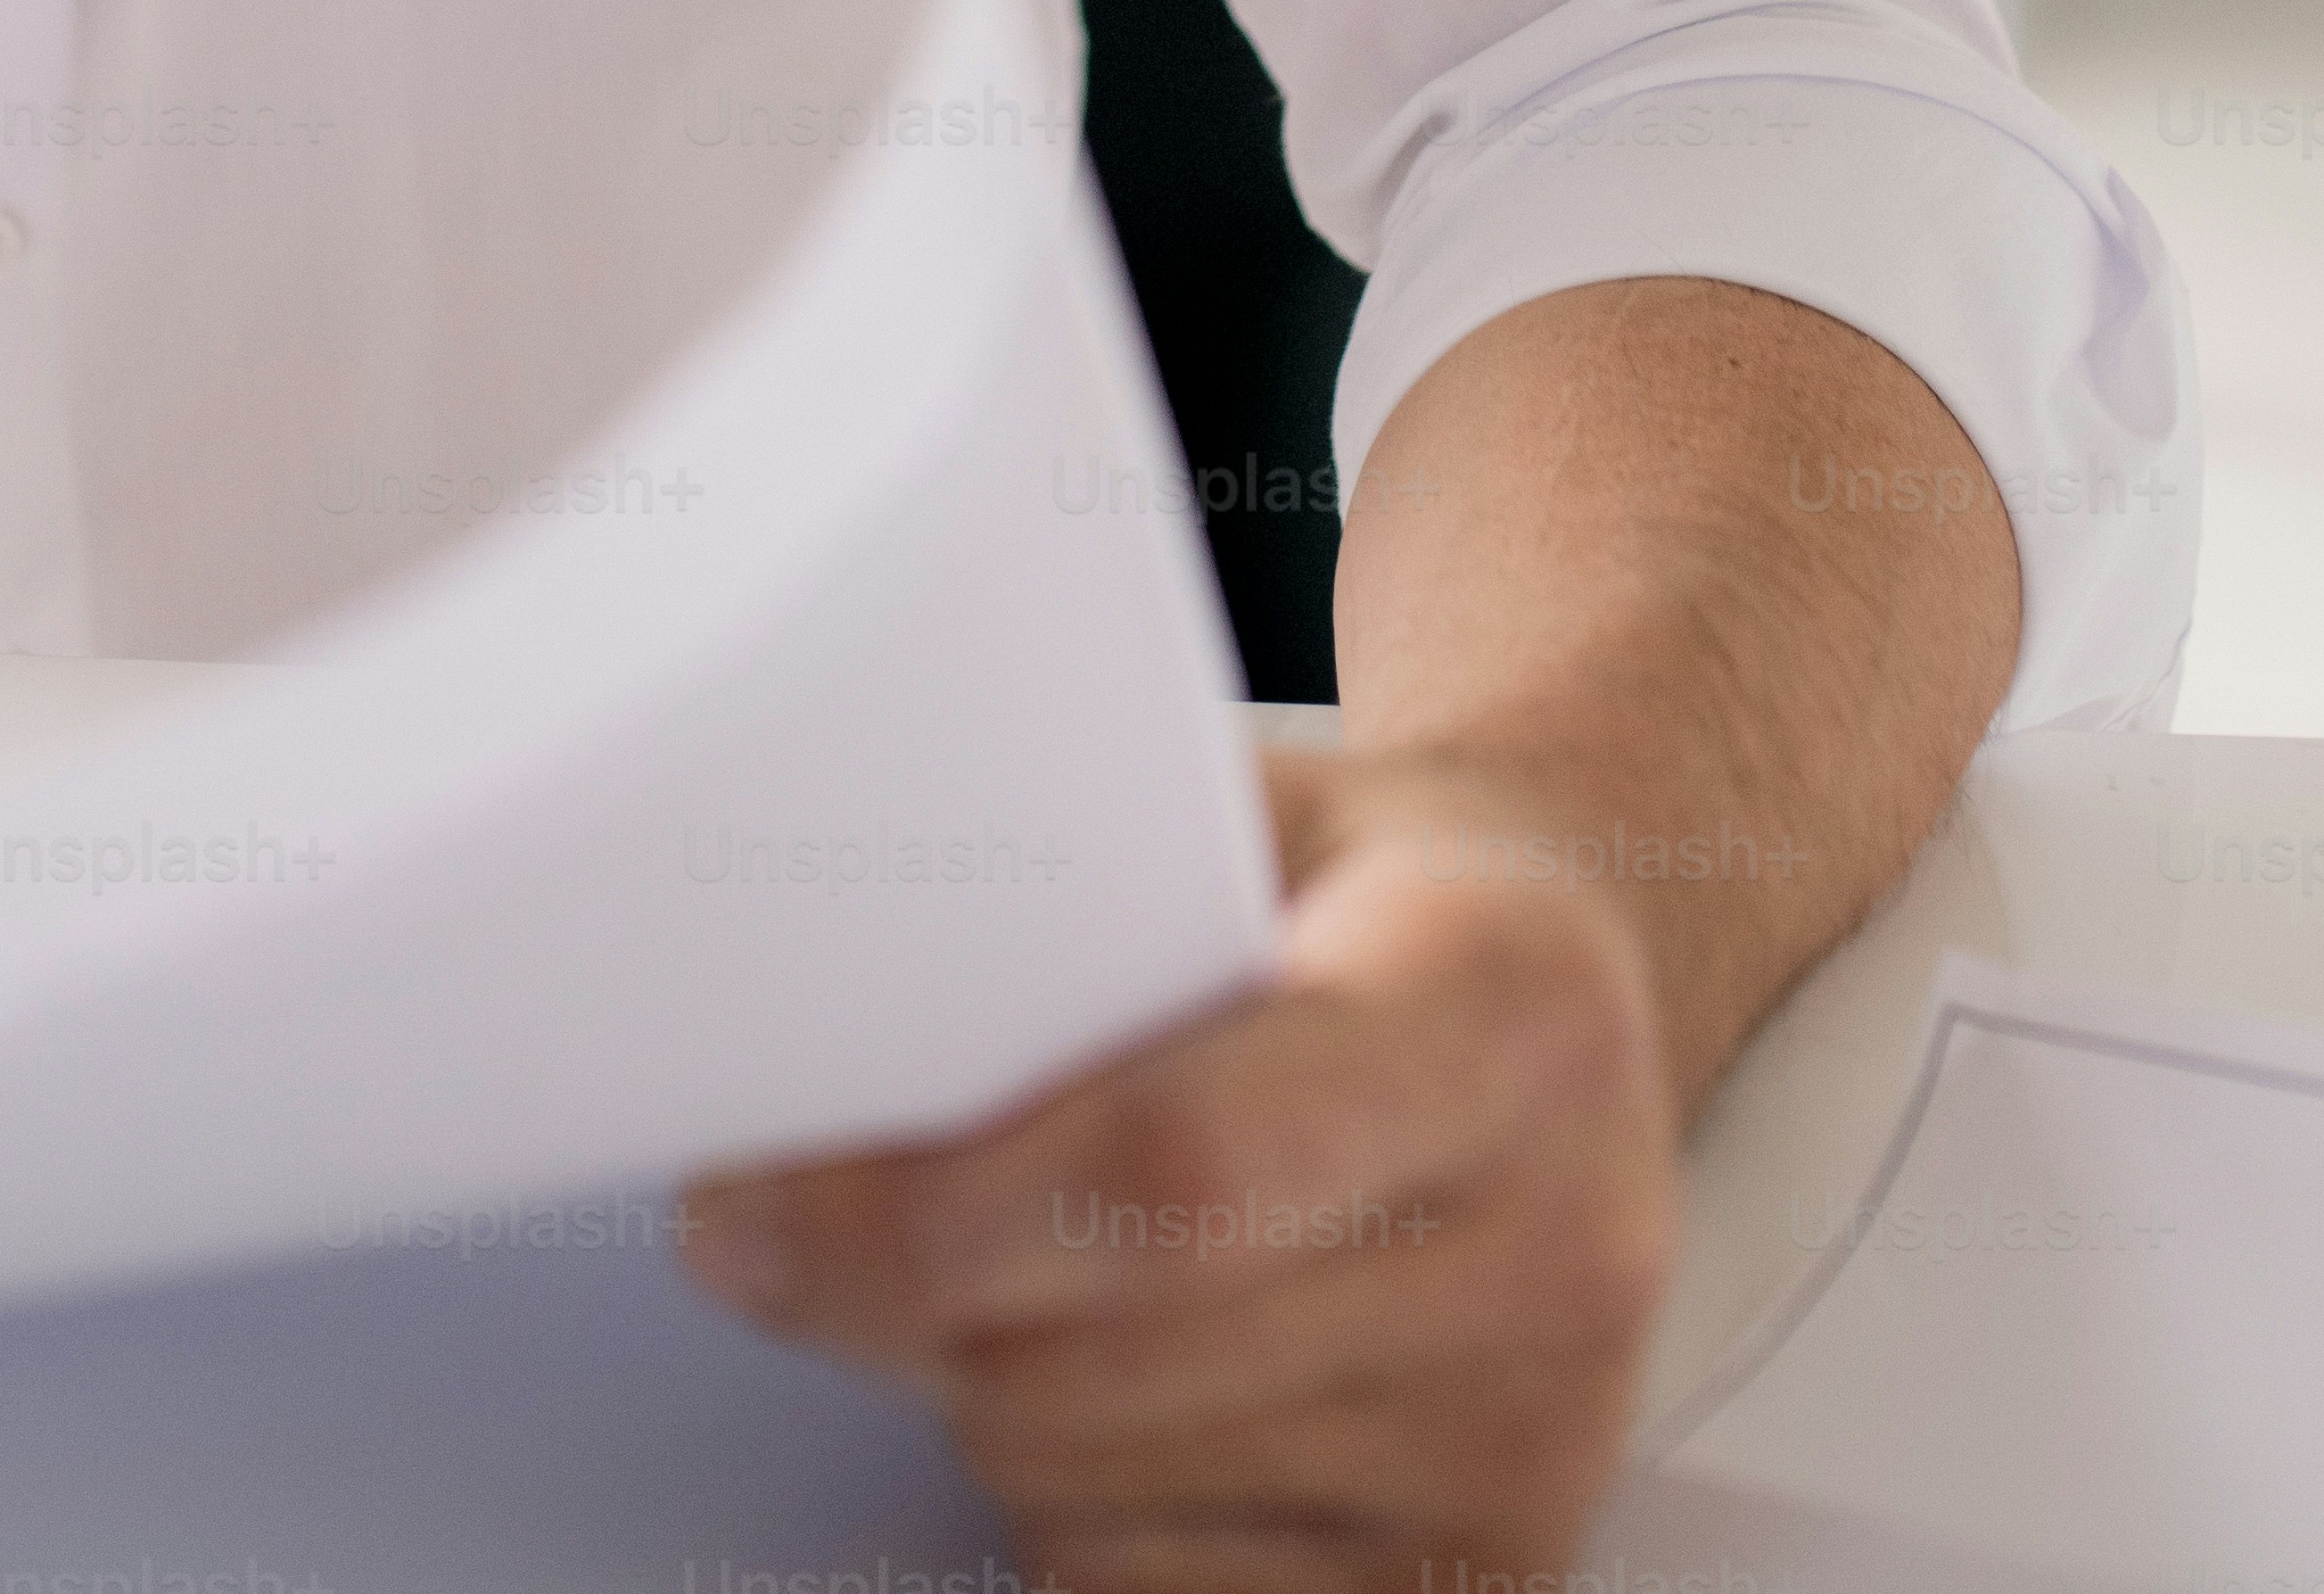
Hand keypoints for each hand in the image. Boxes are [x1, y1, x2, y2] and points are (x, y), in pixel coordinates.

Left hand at [681, 743, 1682, 1591]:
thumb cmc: (1379, 899)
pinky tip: (1101, 1369)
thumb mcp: (1251, 808)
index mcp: (1508, 1007)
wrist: (1571, 1009)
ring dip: (960, 1395)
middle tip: (779, 1230)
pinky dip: (1055, 1501)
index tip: (751, 1199)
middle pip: (1094, 1362)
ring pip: (1081, 1487)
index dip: (923, 1210)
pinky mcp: (1484, 1572)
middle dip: (881, 1308)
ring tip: (995, 1264)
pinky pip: (1137, 1589)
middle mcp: (1559, 1242)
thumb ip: (1062, 879)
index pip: (1182, 1164)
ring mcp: (1527, 1435)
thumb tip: (789, 975)